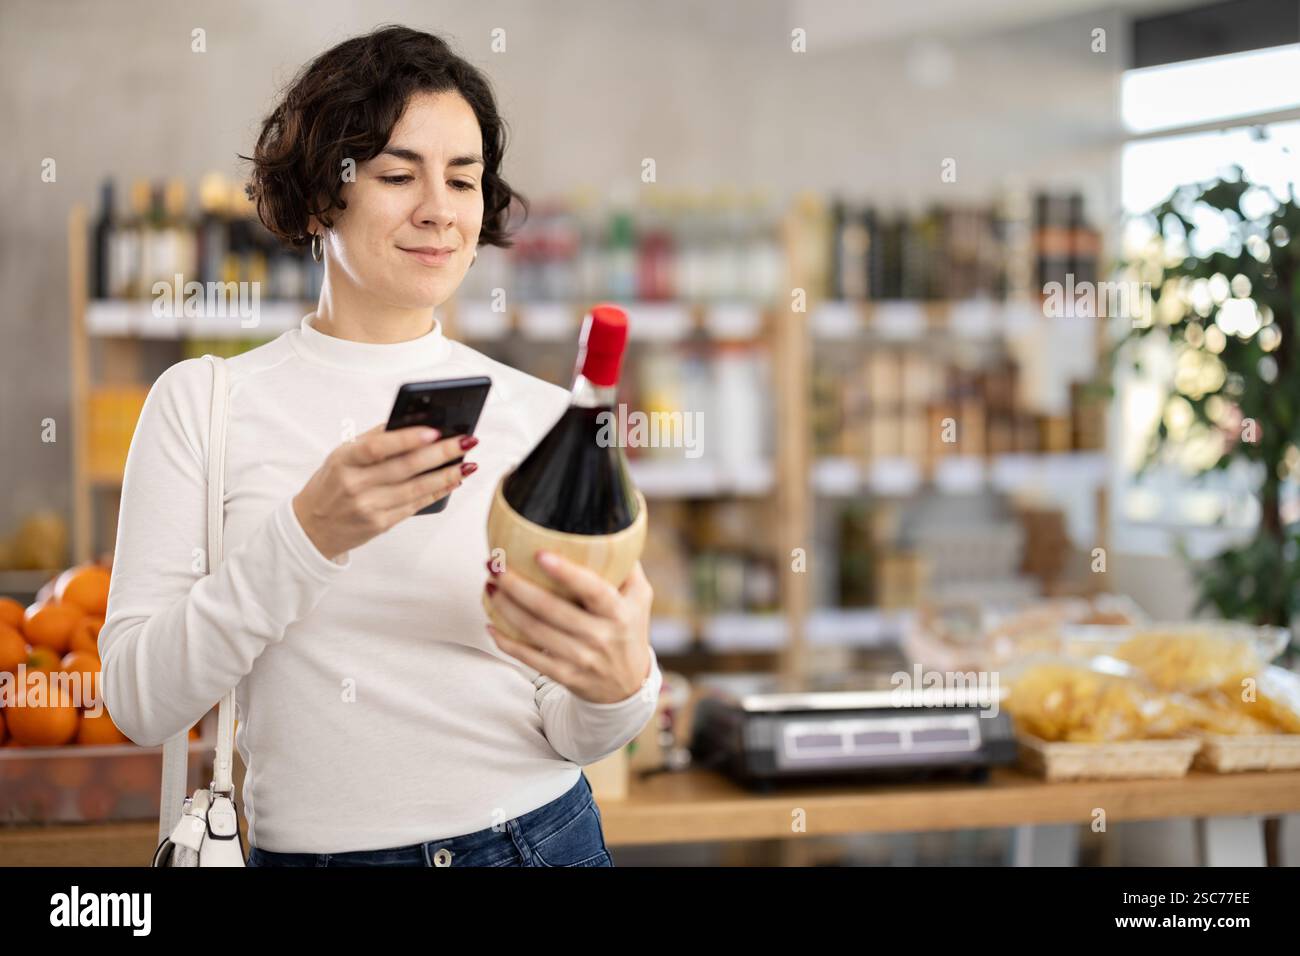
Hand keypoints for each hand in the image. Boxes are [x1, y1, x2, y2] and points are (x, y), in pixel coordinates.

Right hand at [292, 423, 478, 560]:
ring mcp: (368, 507)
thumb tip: (411, 421)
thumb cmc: (331, 484)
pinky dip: (437, 492)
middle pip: (405, 468)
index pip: (378, 447)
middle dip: (441, 453)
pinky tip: (453, 480)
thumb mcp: (340, 457)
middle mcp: (355, 485)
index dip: (407, 439)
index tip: (435, 430)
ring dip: (447, 475)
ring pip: (416, 489)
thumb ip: (372, 439)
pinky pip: (415, 506)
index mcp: (344, 461)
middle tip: (467, 441)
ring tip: (468, 463)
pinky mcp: (380, 525)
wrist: (311, 529)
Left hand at [485, 554, 653, 704]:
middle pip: (551, 609)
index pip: (593, 589)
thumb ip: (626, 565)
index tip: (539, 554)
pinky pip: (529, 658)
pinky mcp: (565, 676)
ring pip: (535, 631)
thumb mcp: (640, 597)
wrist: (628, 685)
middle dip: (517, 586)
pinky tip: (491, 625)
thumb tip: (607, 527)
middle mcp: (600, 636)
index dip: (566, 573)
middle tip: (495, 566)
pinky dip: (507, 642)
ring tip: (490, 586)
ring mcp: (581, 658)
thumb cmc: (629, 630)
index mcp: (618, 612)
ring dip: (506, 608)